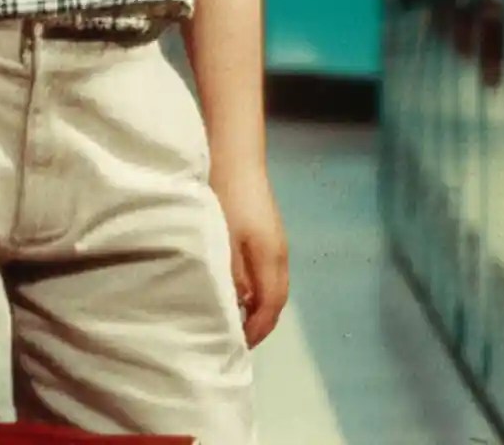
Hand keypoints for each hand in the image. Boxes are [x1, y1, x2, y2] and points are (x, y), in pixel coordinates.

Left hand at [219, 171, 288, 348]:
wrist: (234, 155)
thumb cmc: (225, 195)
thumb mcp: (223, 237)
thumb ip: (231, 273)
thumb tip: (240, 305)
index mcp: (271, 258)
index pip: (270, 306)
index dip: (256, 330)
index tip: (238, 347)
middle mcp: (280, 254)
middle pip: (276, 299)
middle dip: (259, 324)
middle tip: (236, 342)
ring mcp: (276, 243)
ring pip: (273, 286)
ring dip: (258, 307)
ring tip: (235, 322)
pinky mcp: (268, 234)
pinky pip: (267, 273)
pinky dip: (256, 290)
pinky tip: (237, 291)